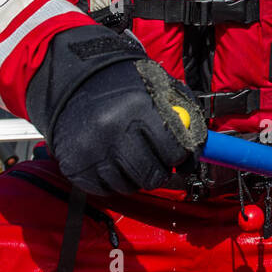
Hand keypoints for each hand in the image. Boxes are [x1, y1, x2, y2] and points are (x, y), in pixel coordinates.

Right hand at [48, 58, 202, 195]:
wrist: (77, 81)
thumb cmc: (126, 86)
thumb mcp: (161, 89)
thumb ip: (185, 118)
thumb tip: (197, 154)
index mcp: (137, 108)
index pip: (174, 151)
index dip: (181, 156)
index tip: (178, 155)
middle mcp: (112, 131)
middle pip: (152, 176)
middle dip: (160, 170)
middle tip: (158, 160)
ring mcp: (90, 151)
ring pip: (130, 187)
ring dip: (136, 176)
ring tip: (131, 154)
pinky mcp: (74, 166)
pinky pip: (106, 191)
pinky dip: (114, 181)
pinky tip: (112, 160)